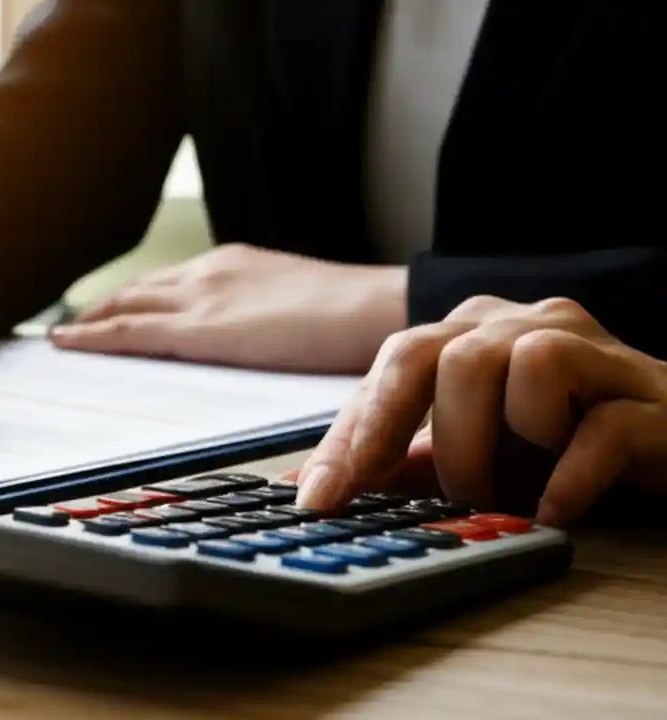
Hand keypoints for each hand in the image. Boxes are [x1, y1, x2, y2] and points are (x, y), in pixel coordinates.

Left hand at [48, 244, 405, 373]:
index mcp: (233, 265)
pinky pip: (128, 331)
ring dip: (88, 320)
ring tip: (61, 339)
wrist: (375, 309)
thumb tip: (257, 340)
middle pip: (137, 289)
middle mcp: (207, 272)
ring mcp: (200, 297)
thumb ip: (267, 318)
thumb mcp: (298, 308)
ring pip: (124, 305)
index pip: (167, 282)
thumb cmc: (352, 318)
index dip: (132, 297)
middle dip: (101, 306)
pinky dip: (92, 336)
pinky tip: (65, 344)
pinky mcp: (198, 329)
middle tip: (69, 326)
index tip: (107, 310)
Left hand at [294, 295, 666, 526]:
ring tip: (505, 496)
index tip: (319, 498)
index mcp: (475, 331)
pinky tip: (554, 508)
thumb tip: (322, 484)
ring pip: (521, 367)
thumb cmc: (562, 443)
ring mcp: (595, 351)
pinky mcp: (652, 396)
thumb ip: (406, 459)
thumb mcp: (473, 451)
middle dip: (432, 441)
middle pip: (447, 355)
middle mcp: (527, 324)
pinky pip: (600, 426)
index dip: (352, 435)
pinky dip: (568, 478)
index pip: (395, 365)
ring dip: (500, 449)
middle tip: (445, 497)